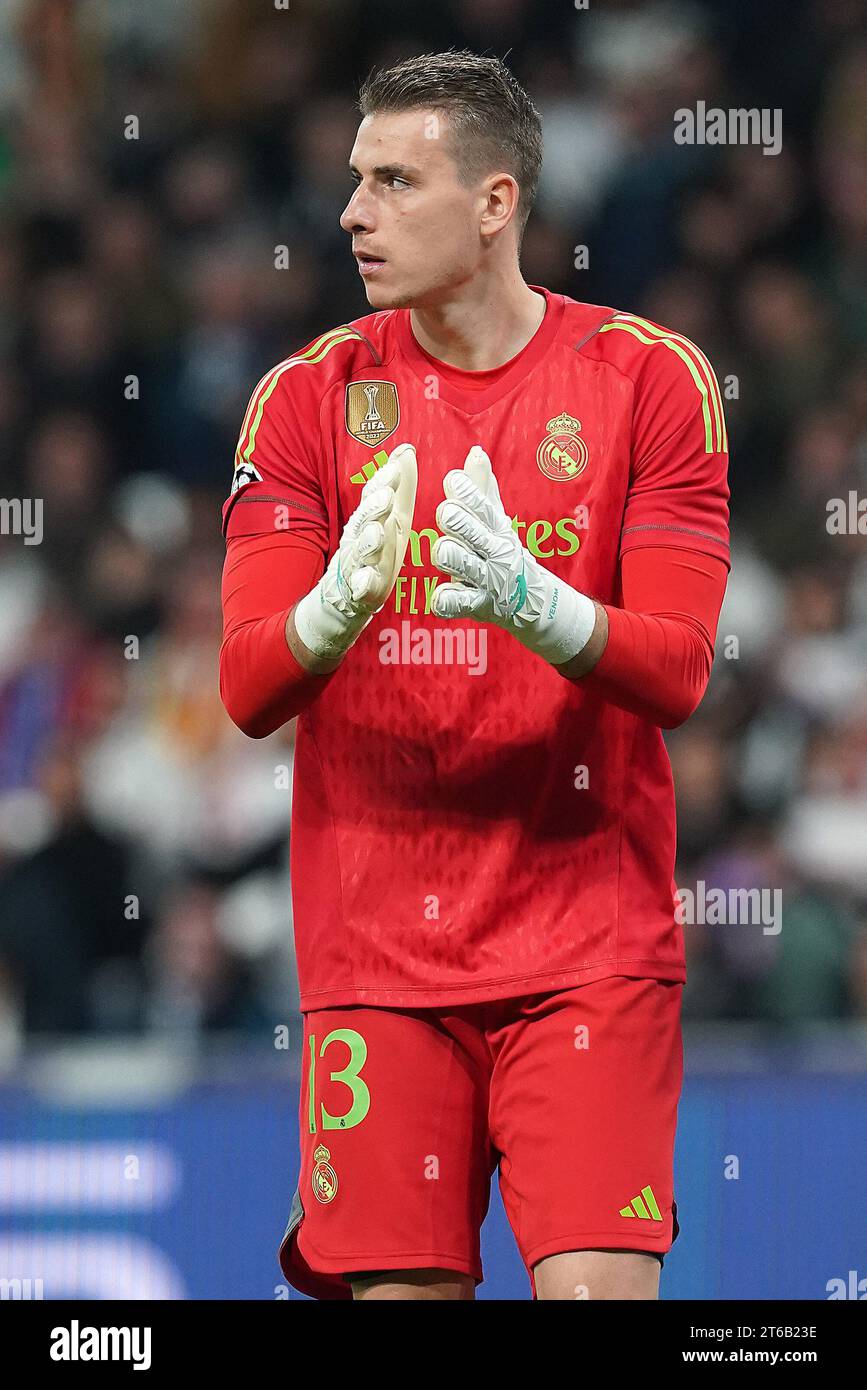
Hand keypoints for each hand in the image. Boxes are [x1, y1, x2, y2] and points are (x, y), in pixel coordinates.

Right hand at [293, 442, 416, 662]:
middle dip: (374, 508)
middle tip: (387, 496)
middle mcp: (360, 539)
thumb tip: (407, 449)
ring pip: (361, 551)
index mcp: (369, 520)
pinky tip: (366, 582)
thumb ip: (400, 488)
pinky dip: (362, 584)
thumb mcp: (393, 518)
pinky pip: (359, 588)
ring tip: (378, 532)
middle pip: (364, 520)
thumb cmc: (376, 551)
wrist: (346, 597)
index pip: (372, 497)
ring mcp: (357, 565)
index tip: (395, 467)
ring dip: (369, 541)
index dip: (382, 483)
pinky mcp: (359, 592)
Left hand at [431, 446, 597, 666]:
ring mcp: (488, 580)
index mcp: (497, 530)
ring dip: (451, 556)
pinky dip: (448, 600)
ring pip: (462, 563)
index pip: (483, 506)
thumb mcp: (499, 524)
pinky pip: (458, 602)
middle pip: (471, 531)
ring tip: (445, 551)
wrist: (535, 605)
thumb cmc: (505, 557)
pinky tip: (441, 596)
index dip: (467, 492)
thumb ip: (483, 490)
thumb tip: (475, 452)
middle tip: (446, 513)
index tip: (452, 479)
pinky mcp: (479, 606)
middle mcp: (494, 553)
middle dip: (457, 520)